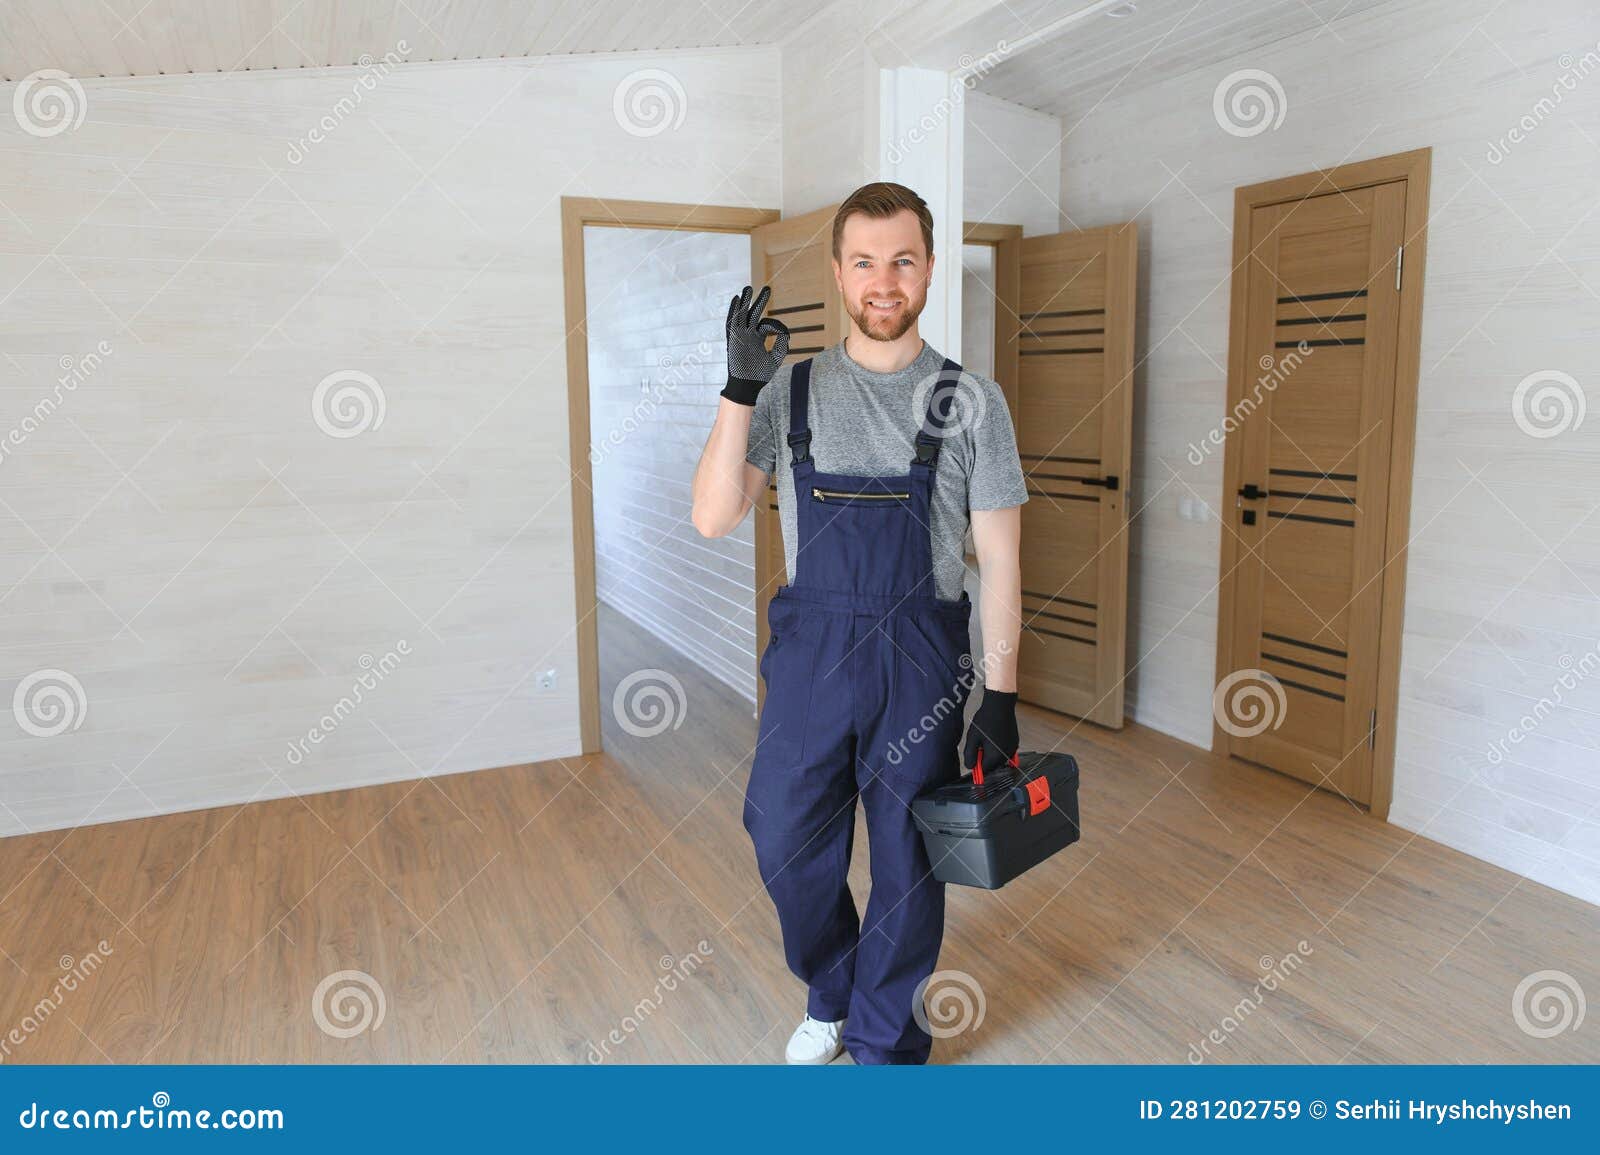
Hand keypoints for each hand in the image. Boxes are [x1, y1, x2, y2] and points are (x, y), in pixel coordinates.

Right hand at [720, 284, 790, 405]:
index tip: (782, 332)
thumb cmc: (760, 375)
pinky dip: (733, 311)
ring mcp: (739, 336)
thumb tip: (786, 332)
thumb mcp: (775, 359)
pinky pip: (731, 323)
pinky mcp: (732, 339)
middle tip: (767, 288)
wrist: (747, 386)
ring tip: (748, 289)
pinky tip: (737, 300)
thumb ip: (781, 345)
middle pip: (753, 313)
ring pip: (741, 315)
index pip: (765, 323)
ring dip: (745, 302)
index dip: (775, 325)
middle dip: (759, 301)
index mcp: (758, 338)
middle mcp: (748, 334)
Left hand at [962, 688, 1018, 775]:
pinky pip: (1005, 751)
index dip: (977, 765)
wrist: (999, 705)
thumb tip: (971, 767)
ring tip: (986, 739)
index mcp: (995, 756)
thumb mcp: (972, 738)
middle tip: (978, 745)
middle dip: (984, 759)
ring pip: (999, 759)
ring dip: (991, 753)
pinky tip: (993, 736)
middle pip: (993, 766)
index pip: (984, 770)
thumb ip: (970, 755)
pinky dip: (998, 748)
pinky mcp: (1015, 742)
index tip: (973, 758)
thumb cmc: (985, 720)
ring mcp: (1012, 749)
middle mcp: (1006, 754)